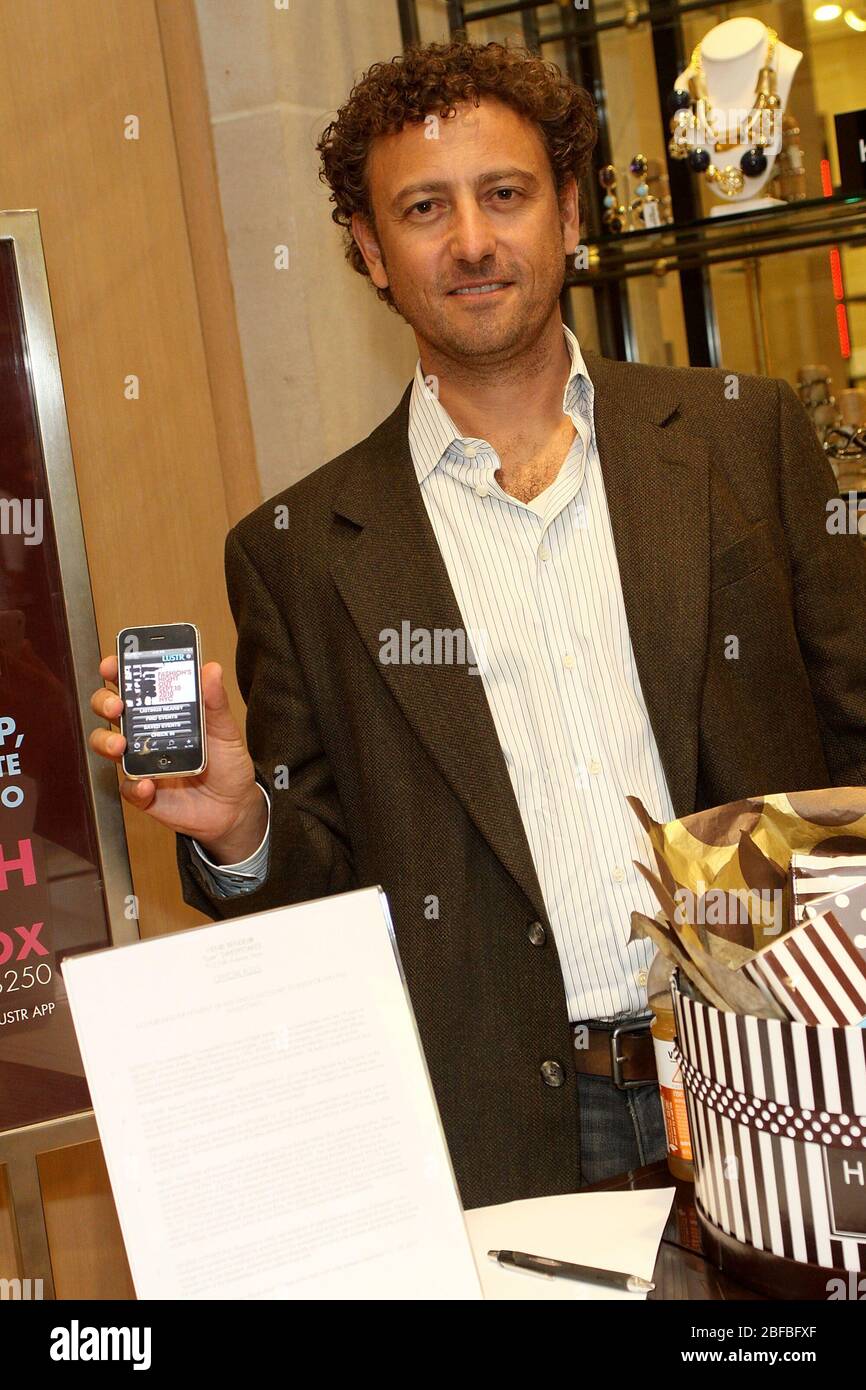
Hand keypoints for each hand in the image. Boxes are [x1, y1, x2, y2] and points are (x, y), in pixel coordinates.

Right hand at [89, 655, 266, 861]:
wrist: (234, 808)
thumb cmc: (227, 764)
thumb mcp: (226, 731)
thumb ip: (216, 703)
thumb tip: (212, 669)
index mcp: (162, 711)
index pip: (133, 685)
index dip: (117, 671)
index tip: (112, 665)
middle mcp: (145, 734)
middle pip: (110, 710)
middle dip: (104, 702)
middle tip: (117, 706)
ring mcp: (141, 762)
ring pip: (107, 745)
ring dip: (106, 741)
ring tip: (121, 745)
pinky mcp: (143, 793)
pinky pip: (129, 789)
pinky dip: (135, 787)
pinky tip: (148, 785)